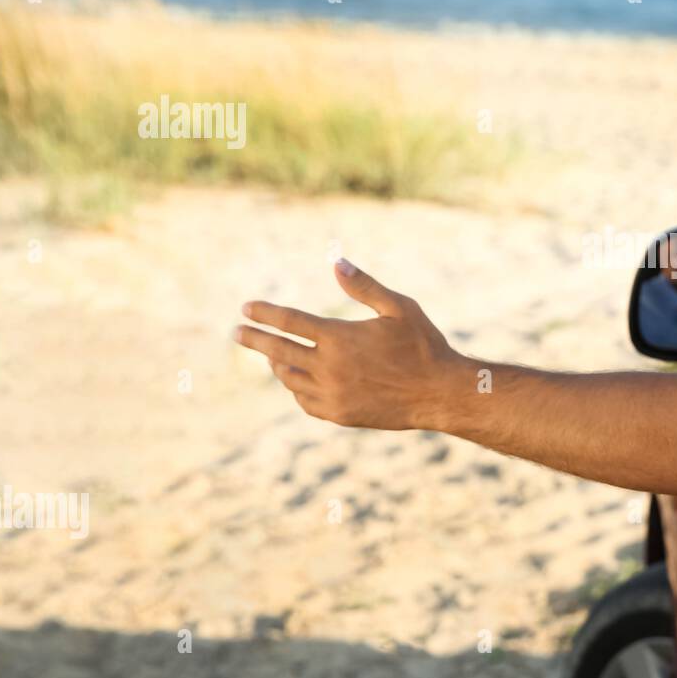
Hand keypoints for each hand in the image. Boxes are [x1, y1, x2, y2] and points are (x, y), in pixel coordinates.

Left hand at [234, 258, 463, 429]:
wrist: (439, 393)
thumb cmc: (423, 345)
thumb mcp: (399, 308)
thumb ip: (365, 287)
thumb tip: (336, 263)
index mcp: (340, 338)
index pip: (289, 321)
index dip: (265, 313)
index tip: (246, 308)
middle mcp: (329, 367)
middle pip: (278, 350)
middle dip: (254, 339)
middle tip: (237, 332)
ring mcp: (332, 394)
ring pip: (289, 378)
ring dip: (277, 364)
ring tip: (272, 356)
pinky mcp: (340, 414)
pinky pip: (305, 401)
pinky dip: (297, 388)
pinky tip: (298, 380)